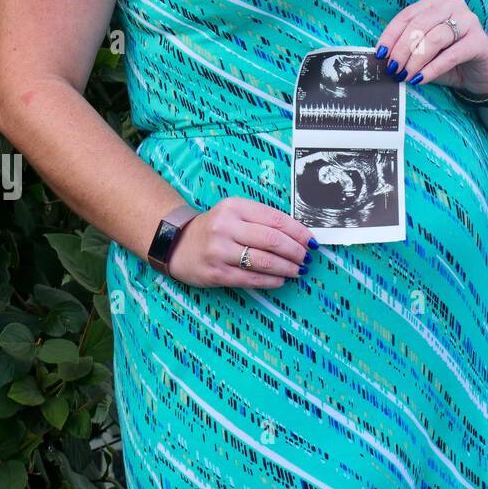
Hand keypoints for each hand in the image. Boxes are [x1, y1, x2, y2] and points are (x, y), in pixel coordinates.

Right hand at [165, 196, 312, 288]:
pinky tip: (281, 280)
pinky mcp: (215, 273)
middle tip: (307, 258)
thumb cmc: (215, 227)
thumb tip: (298, 235)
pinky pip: (250, 278)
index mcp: (236, 207)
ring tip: (299, 270)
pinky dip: (271, 280)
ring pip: (264, 261)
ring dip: (287, 268)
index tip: (311, 241)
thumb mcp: (235, 213)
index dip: (298, 232)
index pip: (276, 219)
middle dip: (296, 251)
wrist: (176, 243)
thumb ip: (262, 219)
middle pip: (272, 241)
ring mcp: (219, 251)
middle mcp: (226, 227)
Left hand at [376, 0, 487, 96]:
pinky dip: (433, 68)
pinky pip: (452, 54)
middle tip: (393, 69)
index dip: (391, 35)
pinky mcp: (480, 40)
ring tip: (405, 75)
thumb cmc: (450, 61)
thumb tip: (383, 58)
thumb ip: (407, 50)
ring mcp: (469, 20)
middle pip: (420, 24)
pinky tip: (421, 79)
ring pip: (435, 38)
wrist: (482, 74)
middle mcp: (453, 5)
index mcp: (436, 3)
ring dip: (416, 59)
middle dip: (402, 49)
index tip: (380, 54)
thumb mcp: (424, 54)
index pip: (407, 15)